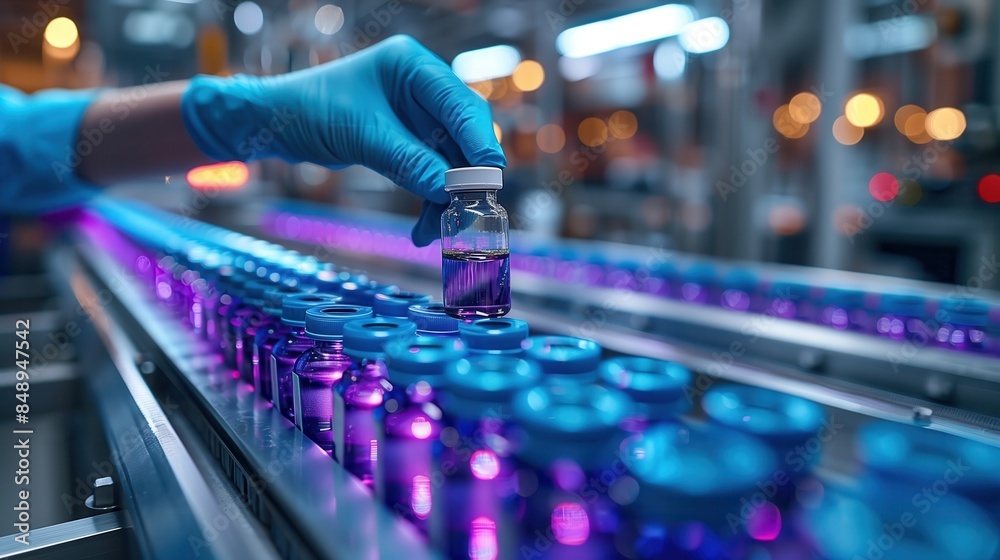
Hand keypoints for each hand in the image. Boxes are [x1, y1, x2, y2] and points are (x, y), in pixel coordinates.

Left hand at [181, 35, 505, 245]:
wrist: (277, 123)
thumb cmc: (310, 110)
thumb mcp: (361, 136)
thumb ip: (408, 161)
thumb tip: (447, 191)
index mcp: (414, 67)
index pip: (460, 104)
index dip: (479, 142)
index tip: (489, 177)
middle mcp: (423, 88)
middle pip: (464, 134)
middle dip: (466, 175)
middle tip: (471, 209)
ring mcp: (418, 116)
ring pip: (450, 160)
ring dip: (447, 197)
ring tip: (440, 231)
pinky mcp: (410, 141)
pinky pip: (431, 172)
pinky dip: (429, 200)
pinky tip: (423, 229)